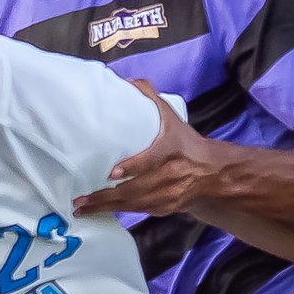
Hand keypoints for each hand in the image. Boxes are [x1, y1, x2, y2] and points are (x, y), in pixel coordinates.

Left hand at [73, 80, 217, 217]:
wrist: (211, 174)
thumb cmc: (185, 143)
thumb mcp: (173, 118)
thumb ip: (151, 98)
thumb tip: (127, 81)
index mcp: (173, 149)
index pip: (153, 160)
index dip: (133, 167)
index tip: (112, 173)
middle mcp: (171, 174)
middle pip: (137, 189)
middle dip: (107, 196)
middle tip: (81, 199)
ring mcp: (169, 194)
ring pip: (134, 204)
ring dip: (106, 207)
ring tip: (82, 208)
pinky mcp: (165, 208)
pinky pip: (138, 211)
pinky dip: (118, 211)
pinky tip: (99, 211)